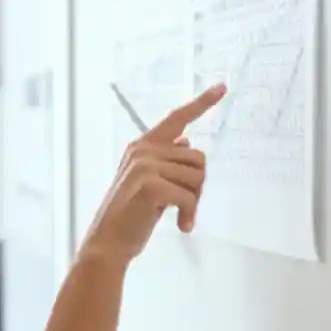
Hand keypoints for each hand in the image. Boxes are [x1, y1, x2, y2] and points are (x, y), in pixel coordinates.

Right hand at [79, 83, 226, 266]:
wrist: (108, 243)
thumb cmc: (130, 216)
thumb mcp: (148, 182)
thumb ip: (166, 160)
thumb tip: (187, 141)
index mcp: (142, 146)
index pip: (177, 118)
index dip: (202, 103)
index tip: (222, 86)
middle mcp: (142, 150)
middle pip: (198, 158)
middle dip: (198, 185)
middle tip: (185, 206)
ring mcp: (145, 166)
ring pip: (197, 177)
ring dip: (194, 202)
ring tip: (180, 217)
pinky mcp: (150, 185)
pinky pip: (189, 196)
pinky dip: (189, 214)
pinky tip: (182, 226)